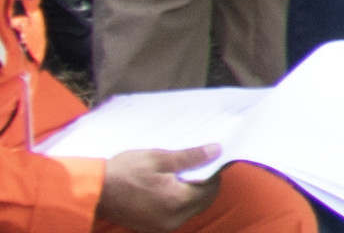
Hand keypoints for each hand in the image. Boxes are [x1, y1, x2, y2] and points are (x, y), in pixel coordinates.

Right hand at [98, 149, 219, 231]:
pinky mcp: (151, 227)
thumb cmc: (125, 172)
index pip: (210, 188)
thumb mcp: (159, 158)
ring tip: (180, 174)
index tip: (209, 159)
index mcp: (177, 201)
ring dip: (191, 193)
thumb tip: (216, 151)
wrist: (94, 191)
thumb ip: (191, 157)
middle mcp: (173, 219)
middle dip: (204, 184)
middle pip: (203, 201)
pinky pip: (175, 215)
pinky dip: (178, 202)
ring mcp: (161, 226)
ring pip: (190, 209)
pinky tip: (168, 187)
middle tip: (196, 165)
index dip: (213, 172)